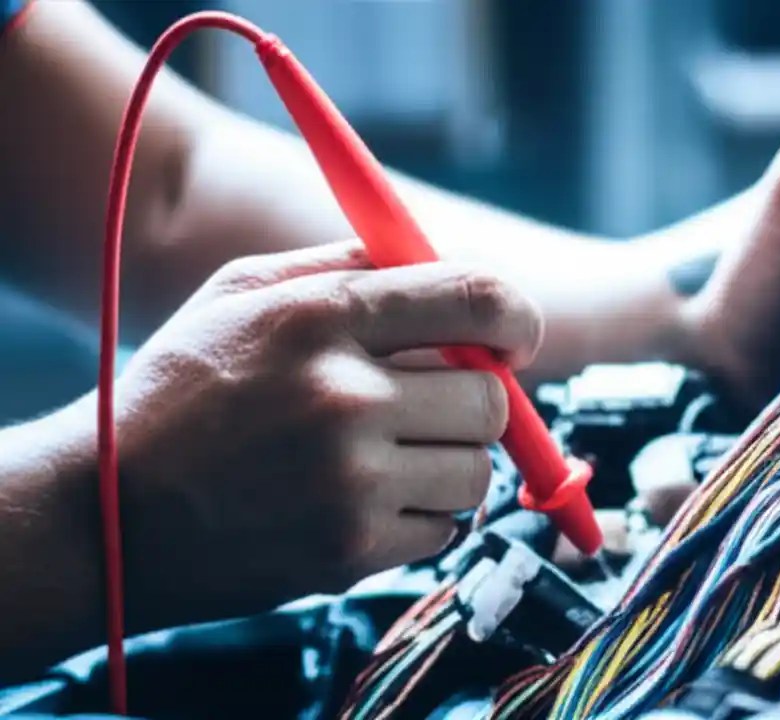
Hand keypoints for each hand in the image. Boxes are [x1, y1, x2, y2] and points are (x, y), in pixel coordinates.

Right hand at [100, 241, 541, 628]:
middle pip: (492, 399)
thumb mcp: (241, 295)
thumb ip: (344, 266)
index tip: (515, 339)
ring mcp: (350, 481)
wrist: (107, 514)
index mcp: (322, 317)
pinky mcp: (351, 549)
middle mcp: (345, 396)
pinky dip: (419, 517)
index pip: (478, 298)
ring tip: (387, 460)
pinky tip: (362, 503)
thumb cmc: (181, 394)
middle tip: (434, 409)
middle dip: (475, 403)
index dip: (517, 319)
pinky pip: (444, 528)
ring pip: (476, 470)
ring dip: (449, 465)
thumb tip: (438, 259)